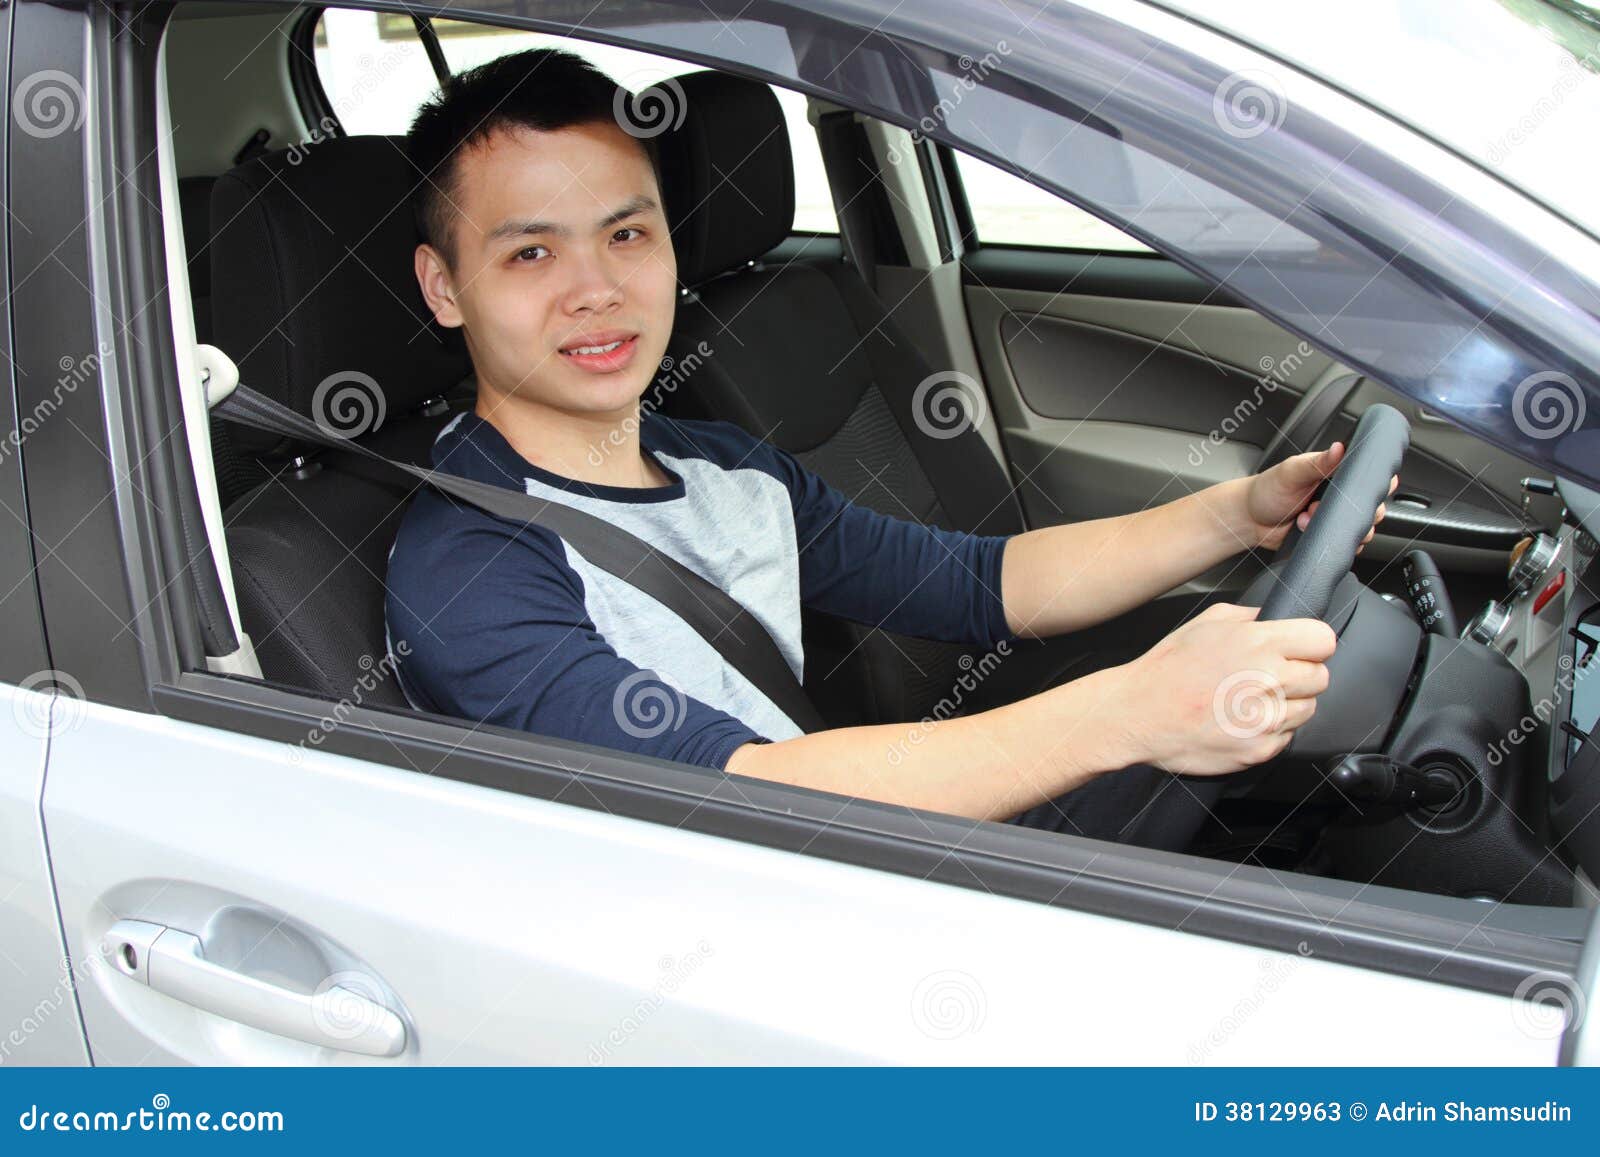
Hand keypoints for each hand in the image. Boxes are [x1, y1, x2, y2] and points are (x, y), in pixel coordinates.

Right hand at [1112, 602, 1336, 775]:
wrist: (1136, 715)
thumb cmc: (1167, 668)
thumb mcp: (1206, 623)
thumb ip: (1249, 617)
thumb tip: (1276, 619)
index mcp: (1257, 642)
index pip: (1324, 640)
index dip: (1311, 644)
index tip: (1299, 650)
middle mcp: (1267, 680)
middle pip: (1321, 677)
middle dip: (1300, 675)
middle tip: (1267, 677)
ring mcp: (1265, 719)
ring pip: (1308, 709)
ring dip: (1288, 705)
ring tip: (1250, 701)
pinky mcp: (1259, 749)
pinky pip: (1286, 737)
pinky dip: (1269, 731)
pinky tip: (1239, 721)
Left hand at [1244, 442, 1397, 550]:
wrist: (1249, 520)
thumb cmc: (1267, 490)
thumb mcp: (1292, 471)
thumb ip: (1318, 462)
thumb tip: (1339, 448)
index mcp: (1336, 473)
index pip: (1369, 476)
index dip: (1376, 484)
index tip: (1363, 489)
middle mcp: (1340, 496)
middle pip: (1372, 507)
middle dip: (1351, 511)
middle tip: (1318, 505)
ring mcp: (1335, 518)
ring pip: (1360, 529)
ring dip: (1335, 526)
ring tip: (1306, 517)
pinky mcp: (1328, 536)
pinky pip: (1344, 544)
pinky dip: (1330, 541)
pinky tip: (1306, 530)